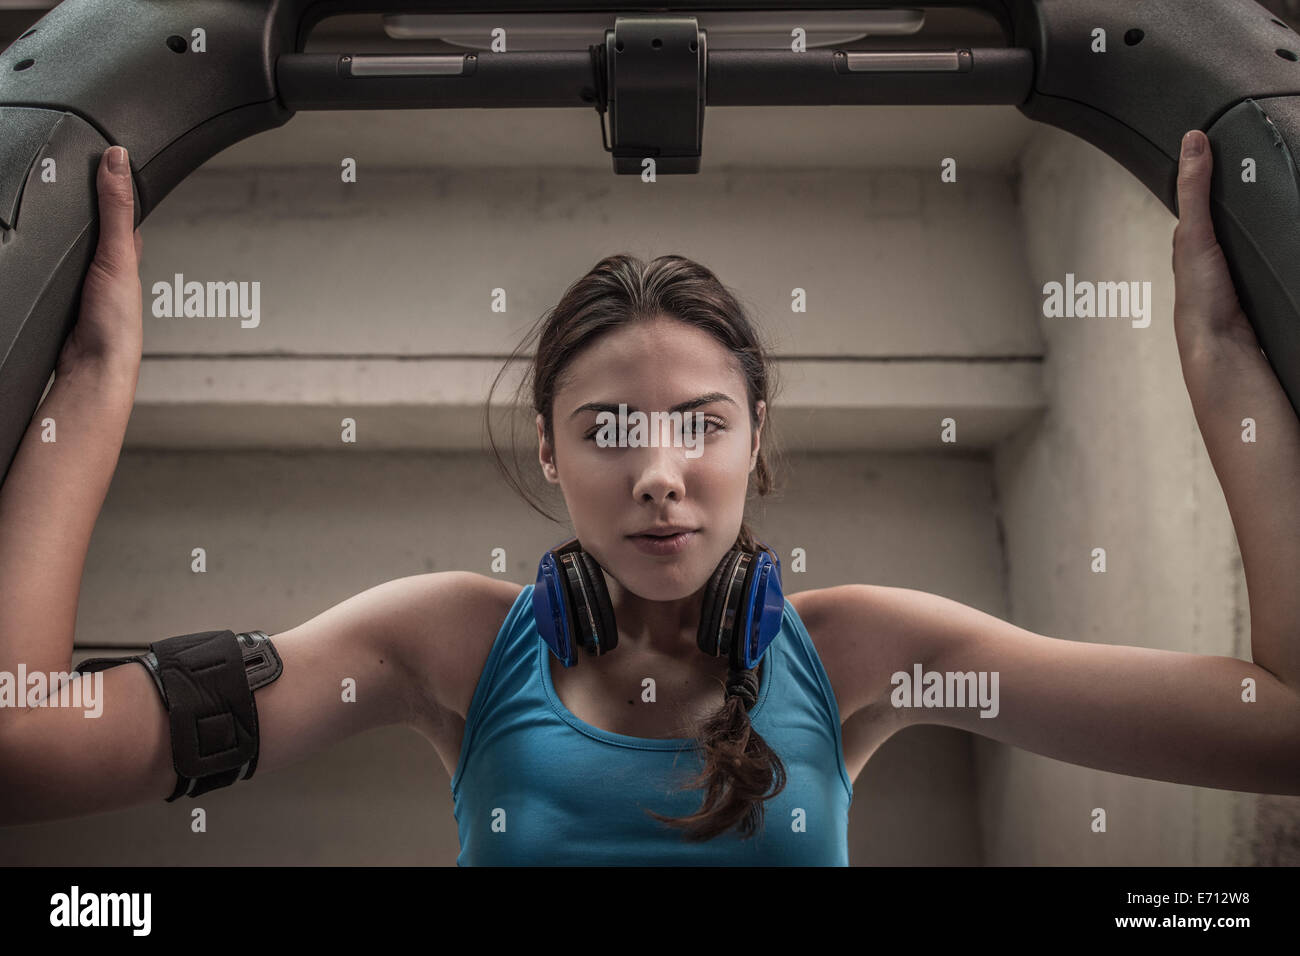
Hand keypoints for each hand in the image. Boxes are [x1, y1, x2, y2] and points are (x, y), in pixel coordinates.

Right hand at [56, 146, 143, 374]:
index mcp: (126, 254)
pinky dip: (42, 261)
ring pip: (68, 250)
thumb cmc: (116, 322)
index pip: (120, 211)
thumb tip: (117, 160)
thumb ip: (114, 209)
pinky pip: (50, 271)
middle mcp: (107, 268)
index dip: (109, 186)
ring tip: (38, 210)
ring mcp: (83, 285)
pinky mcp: (61, 299)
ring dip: (56, 239)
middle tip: (54, 181)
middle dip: (74, 210)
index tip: (98, 158)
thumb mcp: (117, 255)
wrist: (92, 368)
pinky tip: (33, 258)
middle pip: (89, 229)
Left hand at [1172, 129, 1257, 358]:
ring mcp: (1232, 268)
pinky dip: (1272, 241)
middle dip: (1243, 193)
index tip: (1228, 140)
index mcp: (1191, 238)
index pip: (1203, 196)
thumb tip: (1193, 142)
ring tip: (1276, 189)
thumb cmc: (1200, 298)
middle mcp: (1209, 252)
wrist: (1223, 344)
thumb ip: (1195, 191)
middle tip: (1261, 163)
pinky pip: (1263, 252)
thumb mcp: (1194, 234)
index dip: (1214, 169)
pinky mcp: (1253, 281)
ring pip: (1247, 233)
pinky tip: (1281, 236)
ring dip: (1260, 217)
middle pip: (1228, 213)